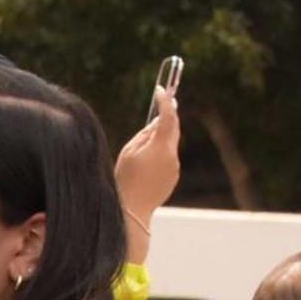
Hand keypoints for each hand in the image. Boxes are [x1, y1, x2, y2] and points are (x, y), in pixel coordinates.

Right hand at [115, 86, 182, 228]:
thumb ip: (145, 134)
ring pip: (170, 144)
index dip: (165, 101)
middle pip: (174, 129)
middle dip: (169, 115)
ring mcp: (175, 167)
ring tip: (147, 136)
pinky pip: (168, 158)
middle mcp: (172, 155)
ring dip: (162, 136)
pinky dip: (161, 153)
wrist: (132, 209)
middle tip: (166, 101)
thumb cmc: (125, 179)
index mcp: (160, 147)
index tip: (161, 90)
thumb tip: (157, 123)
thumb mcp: (129, 151)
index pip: (167, 117)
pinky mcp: (173, 177)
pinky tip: (146, 163)